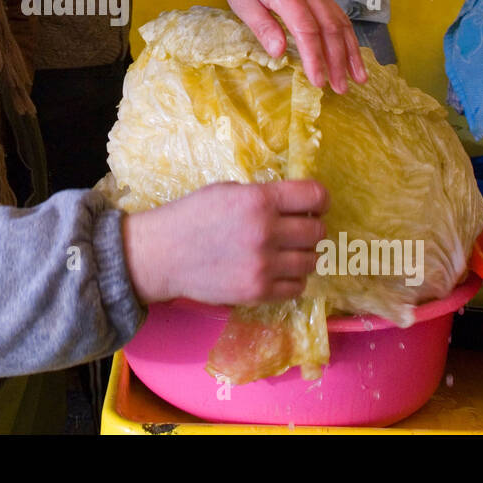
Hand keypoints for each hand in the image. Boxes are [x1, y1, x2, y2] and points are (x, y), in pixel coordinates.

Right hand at [122, 180, 328, 305]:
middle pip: (318, 231)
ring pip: (312, 261)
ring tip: (284, 252)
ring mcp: (263, 265)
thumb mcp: (228, 191)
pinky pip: (297, 287)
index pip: (316, 196)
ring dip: (302, 255)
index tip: (314, 205)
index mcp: (259, 200)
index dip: (320, 200)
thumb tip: (299, 205)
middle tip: (295, 230)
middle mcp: (266, 232)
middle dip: (310, 228)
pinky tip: (275, 270)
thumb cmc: (193, 215)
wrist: (162, 254)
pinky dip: (292, 278)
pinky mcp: (258, 292)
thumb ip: (264, 196)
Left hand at [220, 0, 367, 92]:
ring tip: (359, 78)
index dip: (315, 58)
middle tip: (341, 89)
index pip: (308, 31)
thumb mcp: (241, 1)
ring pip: (341, 23)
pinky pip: (339, 15)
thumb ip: (262, 25)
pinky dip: (348, 37)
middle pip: (330, 30)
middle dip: (338, 62)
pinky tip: (353, 55)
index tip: (319, 82)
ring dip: (351, 52)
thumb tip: (280, 52)